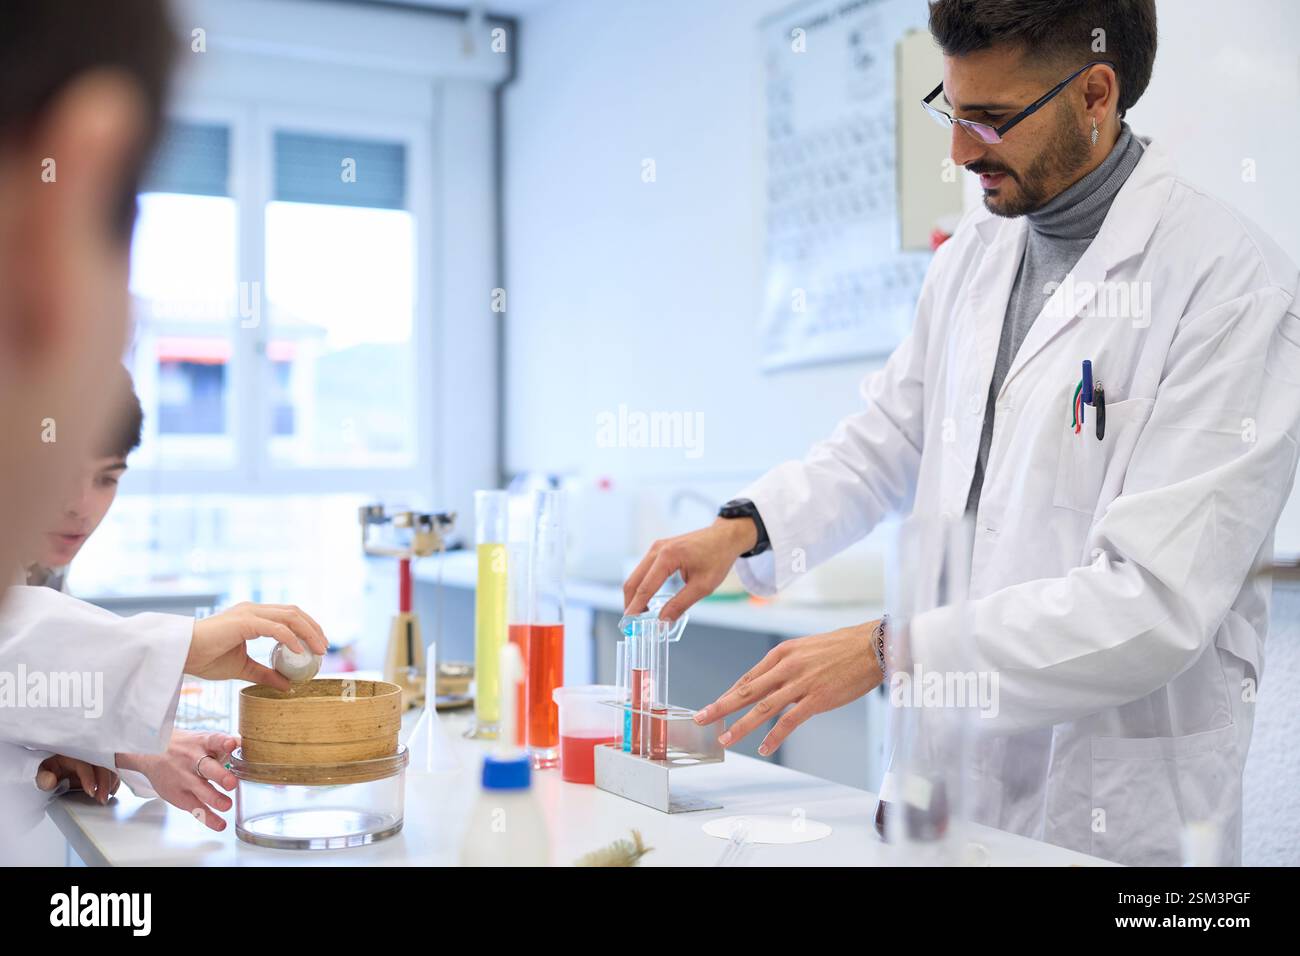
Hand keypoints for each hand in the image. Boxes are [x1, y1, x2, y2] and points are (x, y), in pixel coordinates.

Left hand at [35, 755, 120, 804]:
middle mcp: (85, 753)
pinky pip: (112, 768)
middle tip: (102, 799)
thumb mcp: (41, 771)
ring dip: (111, 782)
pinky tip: (112, 790)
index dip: (89, 778)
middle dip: (105, 783)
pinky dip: (114, 780)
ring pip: (110, 766)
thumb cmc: (48, 767)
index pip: (84, 764)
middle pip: (102, 764)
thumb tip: (50, 781)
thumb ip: (43, 777)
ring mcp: (94, 757)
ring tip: (106, 797)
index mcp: (70, 753)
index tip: (91, 792)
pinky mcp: (100, 763)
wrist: (52, 764)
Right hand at [117, 731, 239, 831]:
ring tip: (227, 805)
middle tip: (232, 783)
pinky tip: (219, 824)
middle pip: (206, 767)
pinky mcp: (179, 795)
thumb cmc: (185, 747)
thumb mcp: (204, 739)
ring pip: (200, 790)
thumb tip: (249, 745)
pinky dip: (208, 818)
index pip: (214, 740)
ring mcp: (185, 778)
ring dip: (214, 799)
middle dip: (220, 776)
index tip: (232, 745)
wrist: (151, 752)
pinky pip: (195, 808)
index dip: (224, 742)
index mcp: (203, 743)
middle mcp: (193, 760)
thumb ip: (226, 744)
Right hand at [186, 602, 327, 689]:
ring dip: (308, 632)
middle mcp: (254, 610)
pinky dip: (291, 639)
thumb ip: (265, 673)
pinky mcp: (244, 621)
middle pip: (294, 612)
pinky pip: (275, 628)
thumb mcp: (242, 668)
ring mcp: (249, 613)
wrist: (180, 654)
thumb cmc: (205, 658)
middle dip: (314, 628)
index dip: (308, 628)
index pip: (289, 616)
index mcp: (253, 617)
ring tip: (318, 650)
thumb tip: (287, 685)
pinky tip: (299, 653)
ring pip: (289, 616)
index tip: (319, 646)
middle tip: (324, 648)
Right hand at [622, 518, 757, 620]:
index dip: (635, 608)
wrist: (725, 537)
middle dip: (630, 603)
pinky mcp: (659, 549)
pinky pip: (644, 570)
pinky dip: (642, 586)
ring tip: (641, 614)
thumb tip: (662, 621)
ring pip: (636, 575)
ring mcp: (656, 547)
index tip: (629, 624)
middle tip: (632, 623)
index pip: (645, 588)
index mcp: (668, 557)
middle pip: (633, 581)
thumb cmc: (718, 558)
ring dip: (635, 595)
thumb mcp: (703, 586)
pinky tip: (648, 599)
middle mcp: (657, 550)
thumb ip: (680, 604)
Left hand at [694, 621, 884, 755]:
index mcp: (782, 652)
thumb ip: (788, 665)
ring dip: (741, 725)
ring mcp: (800, 683)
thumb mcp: (807, 648)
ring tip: (725, 738)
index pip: (749, 677)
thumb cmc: (842, 647)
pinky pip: (789, 721)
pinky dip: (774, 736)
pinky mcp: (816, 699)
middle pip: (746, 690)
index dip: (730, 694)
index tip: (716, 706)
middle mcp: (786, 666)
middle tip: (702, 717)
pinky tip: (764, 747)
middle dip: (721, 706)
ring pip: (762, 707)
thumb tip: (772, 682)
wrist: (872, 646)